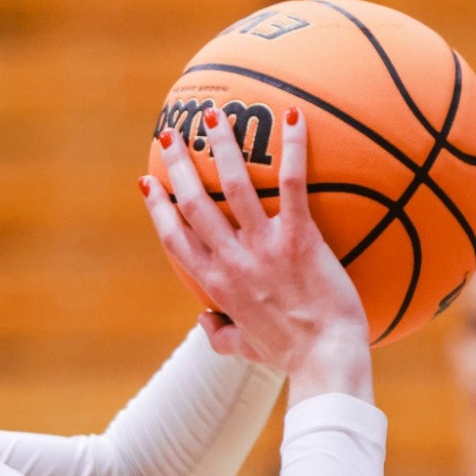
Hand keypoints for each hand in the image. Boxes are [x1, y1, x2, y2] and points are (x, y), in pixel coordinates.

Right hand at [139, 106, 371, 401]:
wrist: (327, 360)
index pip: (175, 240)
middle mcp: (232, 263)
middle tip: (171, 135)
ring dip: (220, 146)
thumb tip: (203, 322)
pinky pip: (293, 184)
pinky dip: (292, 148)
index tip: (147, 184)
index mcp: (216, 286)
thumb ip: (219, 335)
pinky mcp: (299, 239)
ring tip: (212, 115)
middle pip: (193, 204)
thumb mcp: (245, 349)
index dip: (158, 209)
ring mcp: (264, 249)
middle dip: (178, 165)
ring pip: (232, 185)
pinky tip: (294, 116)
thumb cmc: (291, 356)